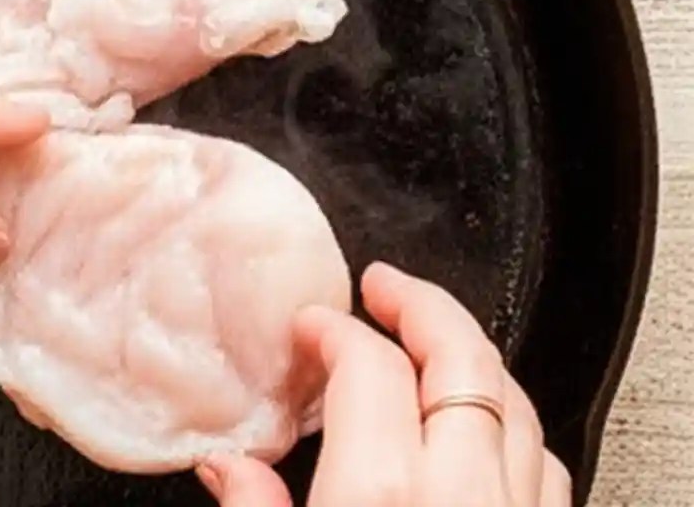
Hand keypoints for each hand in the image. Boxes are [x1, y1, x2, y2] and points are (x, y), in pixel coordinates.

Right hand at [195, 263, 570, 506]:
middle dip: (423, 305)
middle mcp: (460, 493)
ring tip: (430, 344)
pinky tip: (481, 427)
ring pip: (516, 402)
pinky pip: (545, 462)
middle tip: (384, 286)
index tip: (312, 325)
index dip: (336, 329)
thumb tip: (228, 466)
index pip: (369, 366)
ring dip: (471, 359)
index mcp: (381, 493)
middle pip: (462, 359)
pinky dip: (513, 424)